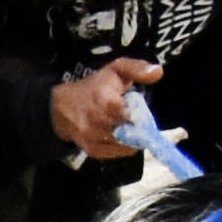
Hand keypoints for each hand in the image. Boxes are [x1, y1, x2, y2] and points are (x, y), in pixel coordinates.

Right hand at [51, 57, 165, 160]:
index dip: (141, 114)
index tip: (140, 109)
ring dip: (132, 135)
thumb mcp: (116, 69)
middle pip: (133, 131)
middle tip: (133, 115)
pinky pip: (121, 152)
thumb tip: (158, 72)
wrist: (63, 107)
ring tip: (123, 122)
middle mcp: (98, 123)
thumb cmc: (95, 86)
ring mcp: (95, 139)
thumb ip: (137, 68)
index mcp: (106, 101)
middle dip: (138, 124)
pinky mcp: (94, 151)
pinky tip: (118, 131)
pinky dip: (124, 143)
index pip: (133, 115)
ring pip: (129, 143)